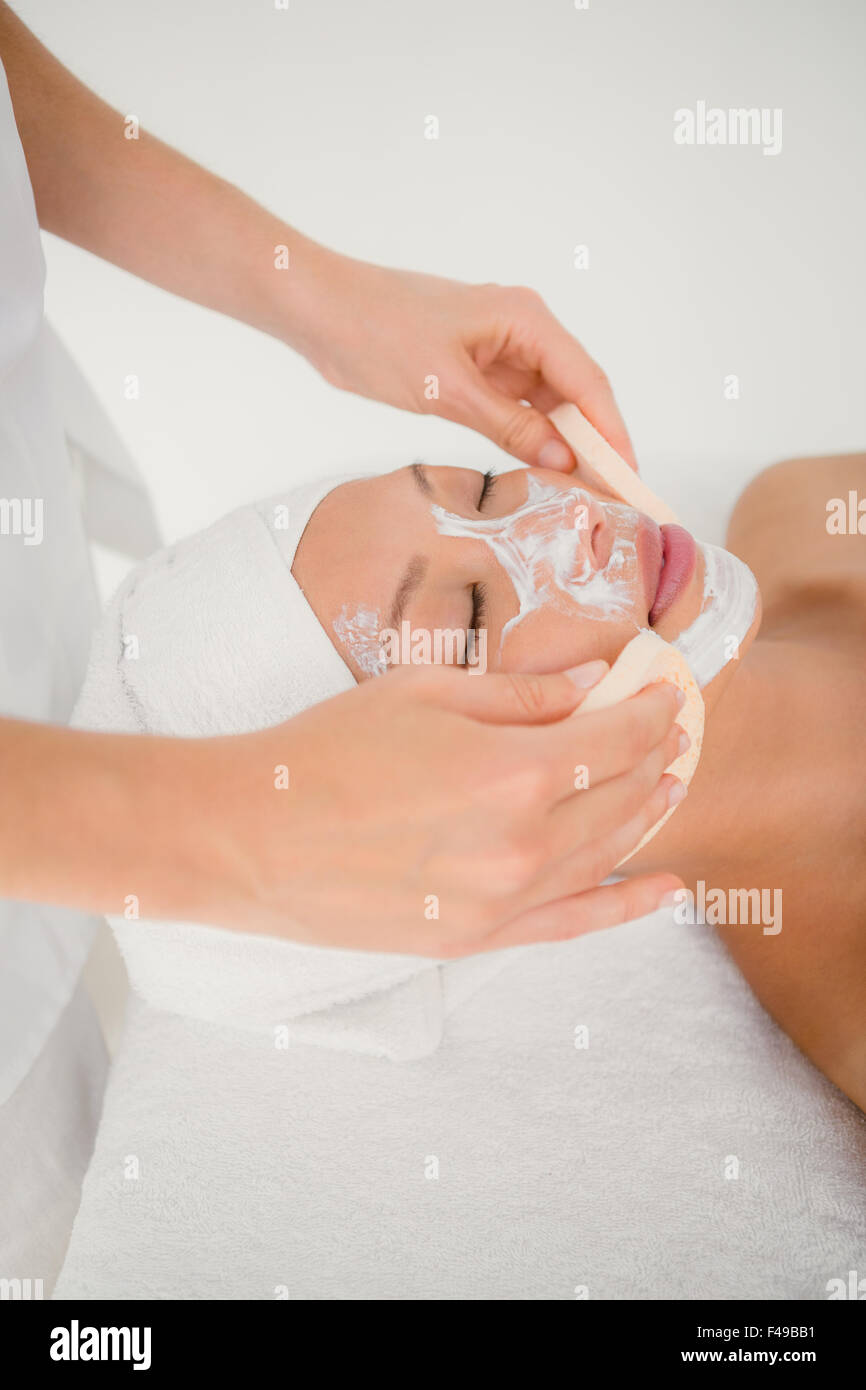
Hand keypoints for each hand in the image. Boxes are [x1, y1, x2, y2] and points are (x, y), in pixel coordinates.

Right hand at [205, 662, 683, 953]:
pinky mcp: (478, 937)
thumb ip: (520, 694)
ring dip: (646, 815)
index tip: (667, 692)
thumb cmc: (327, 751)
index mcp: (514, 771)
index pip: (617, 740)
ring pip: (605, 855)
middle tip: (668, 732)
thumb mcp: (424, 692)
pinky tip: (666, 890)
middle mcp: (523, 843)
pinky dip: (626, 906)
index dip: (653, 712)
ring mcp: (504, 900)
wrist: (254, 838)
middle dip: (653, 757)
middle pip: (620, 795)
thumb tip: (593, 685)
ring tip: (667, 784)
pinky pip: (573, 923)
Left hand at [292, 248, 637, 472]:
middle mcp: (522, 329)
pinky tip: (544, 469)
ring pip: (548, 402)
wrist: (320, 311)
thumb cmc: (377, 334)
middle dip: (597, 443)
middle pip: (576, 392)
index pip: (588, 383)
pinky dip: (532, 436)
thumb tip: (563, 458)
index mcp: (525, 319)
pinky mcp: (475, 366)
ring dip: (566, 443)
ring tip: (587, 492)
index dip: (614, 434)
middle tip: (616, 496)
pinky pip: (518, 405)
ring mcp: (499, 348)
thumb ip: (509, 426)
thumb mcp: (447, 390)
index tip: (630, 477)